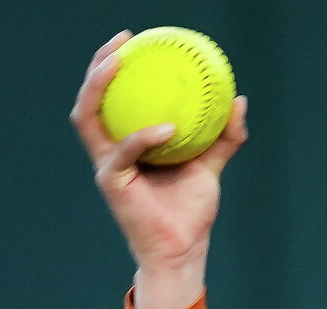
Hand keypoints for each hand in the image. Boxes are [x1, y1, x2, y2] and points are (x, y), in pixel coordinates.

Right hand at [69, 31, 248, 308]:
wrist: (184, 251)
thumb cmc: (191, 212)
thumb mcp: (210, 166)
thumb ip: (224, 136)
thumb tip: (238, 100)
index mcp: (128, 143)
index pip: (113, 98)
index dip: (115, 66)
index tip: (134, 40)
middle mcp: (110, 150)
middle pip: (89, 98)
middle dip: (97, 64)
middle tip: (122, 41)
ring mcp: (106, 165)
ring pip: (87, 116)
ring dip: (98, 86)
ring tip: (119, 63)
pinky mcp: (111, 182)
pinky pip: (124, 151)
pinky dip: (144, 137)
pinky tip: (169, 128)